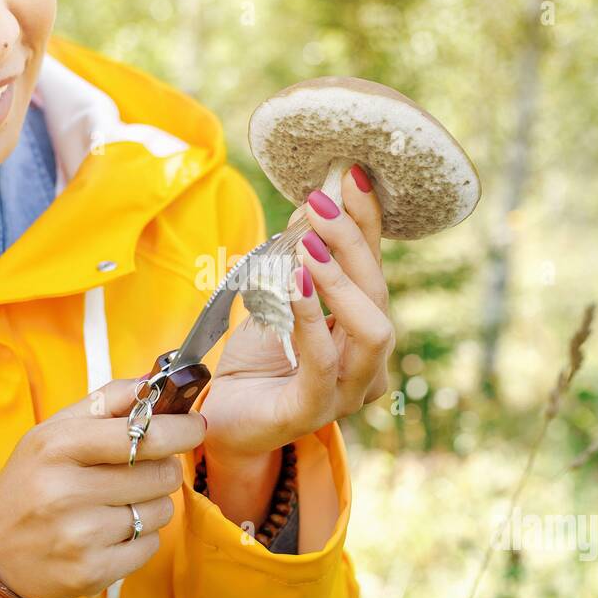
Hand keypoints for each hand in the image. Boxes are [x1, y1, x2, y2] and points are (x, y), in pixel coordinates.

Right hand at [0, 380, 204, 597]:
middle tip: (144, 469)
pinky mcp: (91, 572)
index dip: (181, 429)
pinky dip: (141, 537)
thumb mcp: (52, 431)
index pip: (143, 434)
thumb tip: (155, 383)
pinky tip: (112, 532)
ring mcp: (80, 536)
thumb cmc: (30, 481)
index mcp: (59, 446)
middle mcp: (67, 491)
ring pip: (160, 511)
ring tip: (119, 503)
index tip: (195, 425)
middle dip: (163, 468)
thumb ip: (106, 402)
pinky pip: (150, 546)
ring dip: (152, 504)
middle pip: (160, 474)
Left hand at [200, 164, 393, 460]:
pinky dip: (312, 322)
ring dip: (342, 282)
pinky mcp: (310, 413)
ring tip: (309, 245)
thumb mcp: (276, 297)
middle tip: (321, 202)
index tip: (353, 175)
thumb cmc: (255, 362)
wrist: (218, 422)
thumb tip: (316, 200)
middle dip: (353, 243)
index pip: (374, 270)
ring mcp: (344, 394)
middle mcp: (366, 365)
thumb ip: (299, 259)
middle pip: (379, 297)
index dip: (368, 223)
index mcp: (362, 334)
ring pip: (372, 333)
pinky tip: (294, 286)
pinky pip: (323, 367)